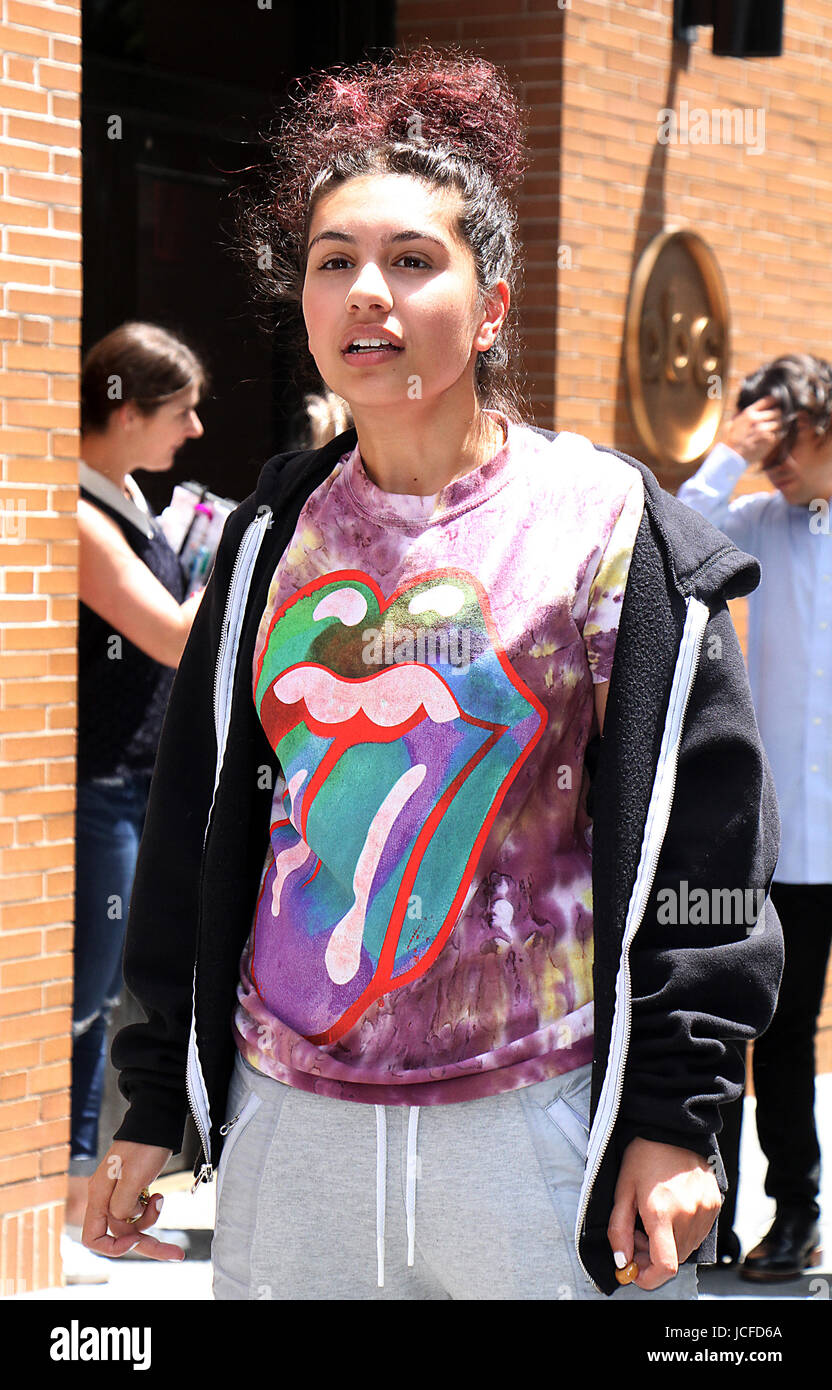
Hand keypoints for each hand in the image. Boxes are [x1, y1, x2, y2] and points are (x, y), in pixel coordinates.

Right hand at [82, 1141, 185, 1262]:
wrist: (156, 1119)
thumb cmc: (145, 1145)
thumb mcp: (135, 1177)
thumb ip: (123, 1206)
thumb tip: (124, 1221)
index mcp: (99, 1195)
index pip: (93, 1237)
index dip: (113, 1246)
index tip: (135, 1239)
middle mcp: (105, 1197)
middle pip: (119, 1235)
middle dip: (146, 1244)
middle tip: (175, 1253)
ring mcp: (118, 1193)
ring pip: (132, 1224)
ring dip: (151, 1221)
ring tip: (162, 1199)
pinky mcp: (133, 1189)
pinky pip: (139, 1212)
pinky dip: (152, 1211)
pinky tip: (160, 1196)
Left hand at [607, 1137, 721, 1290]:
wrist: (672, 1128)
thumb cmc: (643, 1156)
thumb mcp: (623, 1191)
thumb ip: (619, 1230)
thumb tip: (622, 1263)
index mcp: (661, 1211)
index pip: (665, 1266)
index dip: (649, 1278)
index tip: (636, 1274)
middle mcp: (688, 1214)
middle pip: (674, 1259)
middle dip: (652, 1257)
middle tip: (638, 1235)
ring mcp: (705, 1210)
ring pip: (687, 1248)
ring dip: (669, 1244)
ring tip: (653, 1220)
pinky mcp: (715, 1204)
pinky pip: (698, 1232)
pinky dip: (683, 1231)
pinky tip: (671, 1211)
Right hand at [723, 396, 782, 465]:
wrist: (732, 457)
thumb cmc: (730, 441)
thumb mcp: (730, 424)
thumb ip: (739, 414)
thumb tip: (742, 406)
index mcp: (749, 413)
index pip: (768, 400)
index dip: (774, 400)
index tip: (777, 402)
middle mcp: (757, 420)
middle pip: (777, 412)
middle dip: (777, 415)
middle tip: (776, 418)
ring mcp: (764, 430)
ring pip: (779, 423)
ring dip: (778, 426)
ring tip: (774, 428)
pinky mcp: (769, 440)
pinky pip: (779, 434)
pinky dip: (777, 435)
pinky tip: (772, 437)